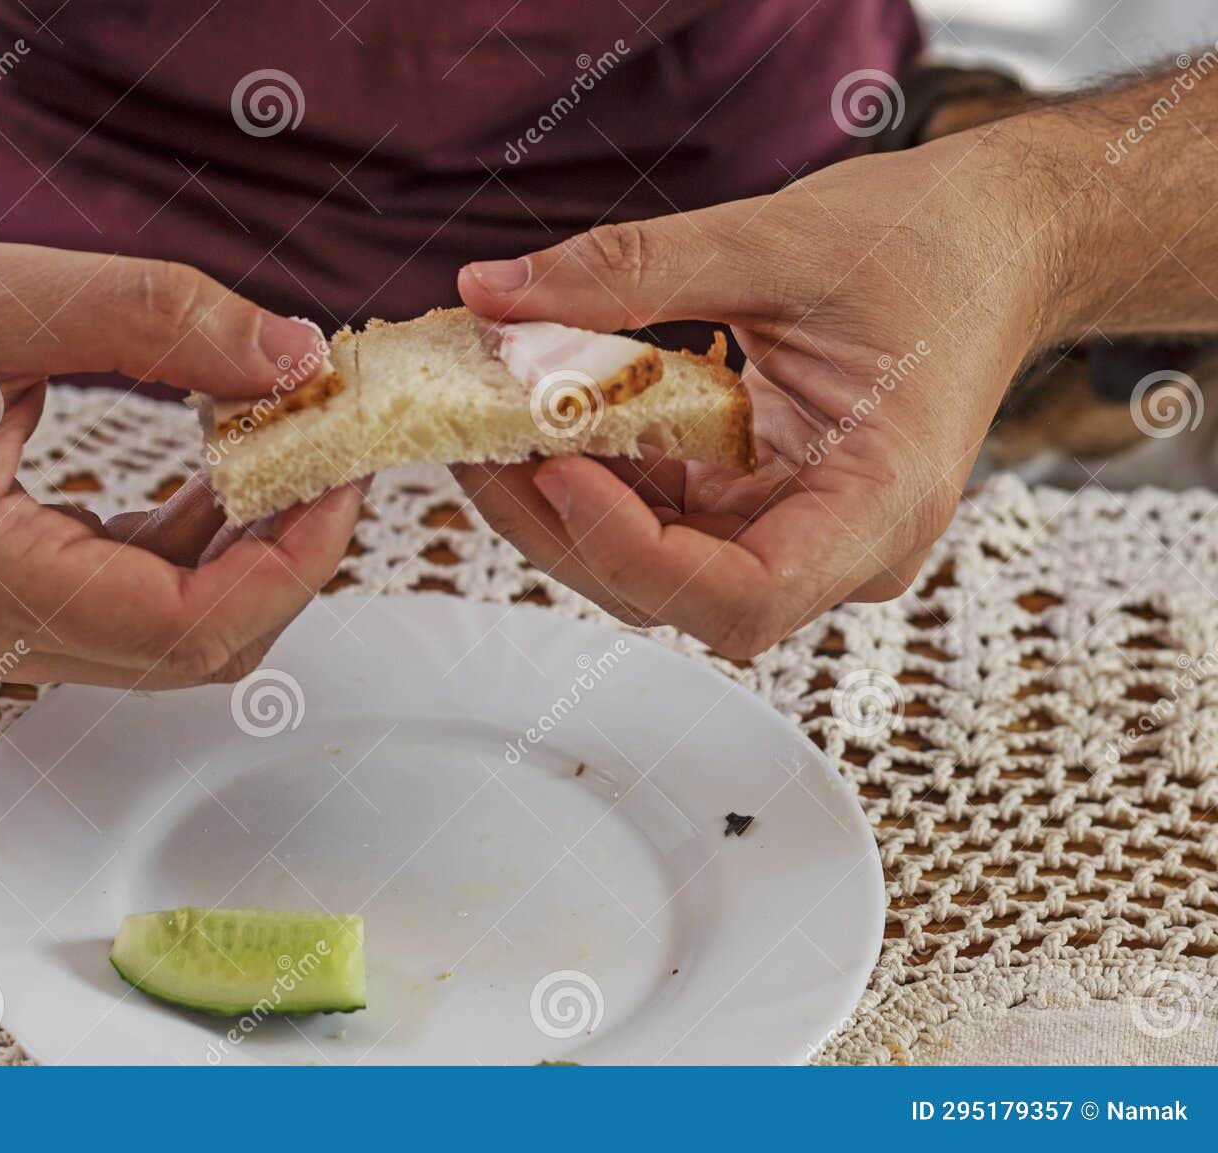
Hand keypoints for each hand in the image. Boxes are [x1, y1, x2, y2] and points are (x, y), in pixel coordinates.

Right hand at [0, 215, 357, 687]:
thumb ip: (154, 319)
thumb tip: (294, 354)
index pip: (186, 627)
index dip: (292, 562)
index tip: (341, 475)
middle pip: (192, 653)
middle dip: (286, 563)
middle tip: (331, 462)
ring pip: (165, 642)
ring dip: (242, 559)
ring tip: (285, 455)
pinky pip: (123, 611)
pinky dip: (185, 554)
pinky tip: (213, 479)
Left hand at [454, 129, 1045, 656]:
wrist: (994, 245)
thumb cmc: (932, 248)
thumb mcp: (784, 242)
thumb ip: (635, 271)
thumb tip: (492, 295)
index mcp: (880, 508)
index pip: (743, 595)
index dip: (635, 555)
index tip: (555, 471)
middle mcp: (835, 547)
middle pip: (672, 592)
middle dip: (561, 526)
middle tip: (474, 441)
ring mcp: (789, 532)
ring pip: (647, 564)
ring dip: (556, 503)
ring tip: (484, 420)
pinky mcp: (751, 503)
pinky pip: (654, 513)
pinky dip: (589, 470)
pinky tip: (535, 415)